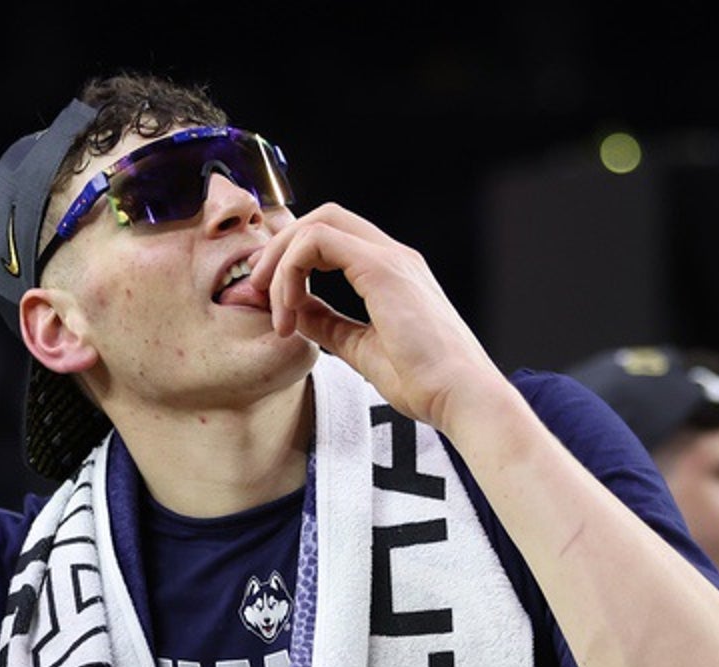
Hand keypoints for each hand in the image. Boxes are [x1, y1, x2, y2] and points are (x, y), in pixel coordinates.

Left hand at [251, 203, 503, 429]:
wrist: (459, 396)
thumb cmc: (424, 381)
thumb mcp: (360, 348)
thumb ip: (328, 324)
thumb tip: (297, 312)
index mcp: (391, 272)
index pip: (332, 237)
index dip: (292, 256)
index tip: (270, 295)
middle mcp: (393, 256)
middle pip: (322, 218)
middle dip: (280, 248)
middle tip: (258, 289)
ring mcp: (390, 258)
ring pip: (317, 224)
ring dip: (281, 262)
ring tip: (276, 309)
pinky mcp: (382, 269)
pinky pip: (318, 242)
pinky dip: (292, 271)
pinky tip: (290, 309)